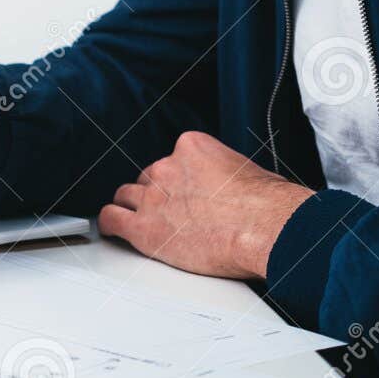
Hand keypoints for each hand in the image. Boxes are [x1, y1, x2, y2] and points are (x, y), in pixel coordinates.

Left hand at [97, 130, 312, 279]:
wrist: (266, 227)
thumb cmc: (268, 205)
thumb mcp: (246, 170)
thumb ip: (222, 173)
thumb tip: (226, 187)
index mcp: (191, 147)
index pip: (171, 160)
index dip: (175, 180)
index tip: (182, 193)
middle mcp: (167, 168)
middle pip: (146, 179)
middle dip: (154, 194)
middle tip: (166, 212)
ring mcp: (153, 197)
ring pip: (126, 197)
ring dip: (132, 208)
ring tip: (138, 221)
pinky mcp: (144, 228)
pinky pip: (112, 220)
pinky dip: (110, 224)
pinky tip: (114, 230)